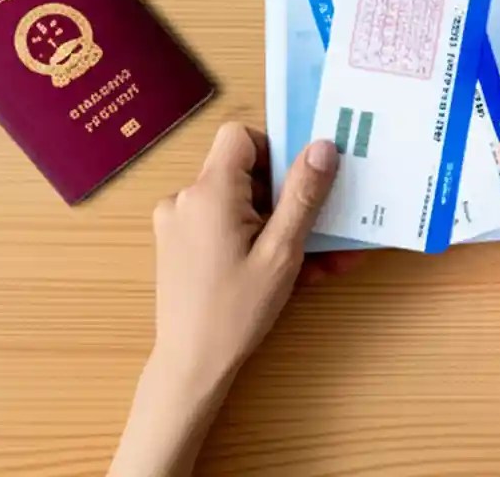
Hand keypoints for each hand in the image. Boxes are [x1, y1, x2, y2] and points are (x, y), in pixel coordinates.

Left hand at [109, 124, 360, 476]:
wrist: (191, 364)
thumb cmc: (238, 310)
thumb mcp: (282, 252)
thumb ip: (303, 195)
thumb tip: (323, 145)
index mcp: (210, 191)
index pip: (240, 135)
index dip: (273, 150)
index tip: (298, 184)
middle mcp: (185, 197)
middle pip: (241, 172)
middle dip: (284, 197)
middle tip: (318, 229)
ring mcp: (176, 222)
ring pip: (235, 204)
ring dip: (274, 225)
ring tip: (312, 262)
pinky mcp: (175, 243)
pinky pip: (220, 226)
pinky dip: (251, 240)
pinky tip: (282, 272)